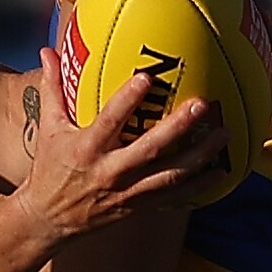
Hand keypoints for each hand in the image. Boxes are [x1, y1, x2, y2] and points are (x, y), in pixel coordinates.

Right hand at [13, 72, 221, 243]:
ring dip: (200, 156)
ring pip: (170, 175)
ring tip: (223, 134)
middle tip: (202, 104)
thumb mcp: (49, 130)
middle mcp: (109, 172)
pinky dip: (200, 184)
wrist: (50, 220)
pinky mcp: (139, 206)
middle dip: (178, 128)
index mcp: (86, 150)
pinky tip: (222, 169)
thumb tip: (48, 52)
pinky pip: (175, 196)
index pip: (108, 123)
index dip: (126, 101)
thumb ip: (53, 90)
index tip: (146, 78)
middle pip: (149, 150)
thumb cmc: (51, 168)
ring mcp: (127, 192)